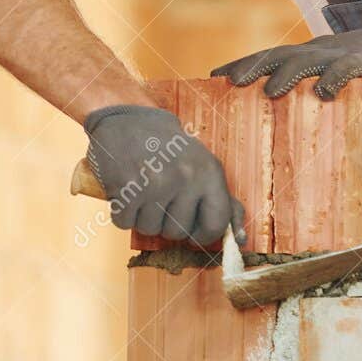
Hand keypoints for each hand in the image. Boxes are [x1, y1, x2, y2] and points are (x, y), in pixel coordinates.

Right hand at [84, 105, 246, 245]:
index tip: (192, 232)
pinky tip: (126, 191)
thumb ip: (223, 202)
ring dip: (143, 218)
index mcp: (210, 172)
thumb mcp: (203, 166)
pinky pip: (124, 223)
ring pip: (149, 230)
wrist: (128, 120)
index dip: (202, 235)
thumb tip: (239, 240)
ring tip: (143, 191)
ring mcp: (156, 183)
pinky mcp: (127, 187)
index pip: (216, 224)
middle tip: (160, 198)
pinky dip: (122, 213)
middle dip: (166, 223)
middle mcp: (186, 177)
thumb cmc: (170, 149)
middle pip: (178, 232)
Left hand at [211, 17, 361, 98]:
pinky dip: (336, 78)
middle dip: (254, 67)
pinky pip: (350, 69)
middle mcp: (325, 51)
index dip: (244, 64)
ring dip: (288, 73)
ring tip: (268, 91)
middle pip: (281, 55)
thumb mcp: (343, 71)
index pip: (272, 54)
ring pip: (310, 60)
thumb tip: (297, 118)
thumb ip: (320, 84)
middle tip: (228, 82)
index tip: (214, 77)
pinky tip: (323, 92)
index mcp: (316, 53)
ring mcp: (348, 55)